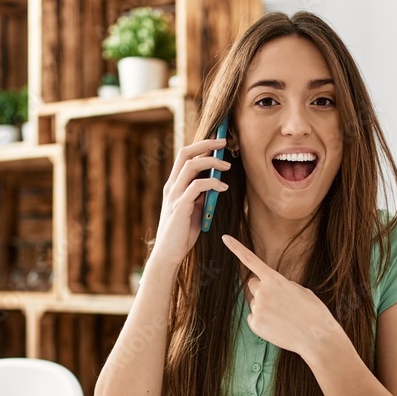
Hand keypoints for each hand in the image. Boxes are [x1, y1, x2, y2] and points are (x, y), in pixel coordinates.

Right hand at [149, 138, 230, 268]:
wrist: (169, 253)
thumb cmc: (182, 232)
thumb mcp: (193, 208)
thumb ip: (200, 194)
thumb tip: (214, 182)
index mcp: (174, 185)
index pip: (185, 156)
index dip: (201, 146)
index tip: (218, 142)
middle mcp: (172, 186)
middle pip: (185, 154)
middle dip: (206, 144)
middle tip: (224, 142)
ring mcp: (174, 195)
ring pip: (191, 166)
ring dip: (212, 162)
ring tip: (227, 166)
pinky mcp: (180, 207)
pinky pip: (196, 187)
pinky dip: (212, 183)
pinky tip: (223, 188)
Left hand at [222, 235, 341, 357]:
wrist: (317, 338)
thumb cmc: (313, 312)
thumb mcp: (301, 290)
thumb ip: (281, 285)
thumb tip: (270, 289)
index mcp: (275, 280)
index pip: (251, 260)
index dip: (236, 248)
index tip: (224, 237)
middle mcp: (262, 292)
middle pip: (253, 284)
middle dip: (262, 289)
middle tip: (279, 301)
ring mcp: (257, 309)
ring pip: (255, 303)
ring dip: (266, 307)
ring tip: (284, 317)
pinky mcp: (255, 324)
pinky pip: (253, 318)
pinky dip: (263, 321)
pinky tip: (278, 326)